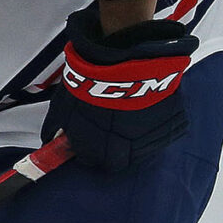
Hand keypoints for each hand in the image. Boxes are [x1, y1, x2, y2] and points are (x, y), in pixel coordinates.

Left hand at [45, 0, 194, 171]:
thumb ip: (57, 127)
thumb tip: (50, 139)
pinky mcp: (172, 124)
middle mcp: (126, 149)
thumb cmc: (91, 82)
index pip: (93, 163)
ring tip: (126, 118)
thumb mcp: (63, 105)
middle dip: (111, 152)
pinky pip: (163, 135)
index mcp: (98, 148)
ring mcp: (151, 138)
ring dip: (133, 141)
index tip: (88, 142)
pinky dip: (154, 129)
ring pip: (141, 151)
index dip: (89, 152)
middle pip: (119, 163)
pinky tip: (144, 113)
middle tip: (107, 133)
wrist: (125, 59)